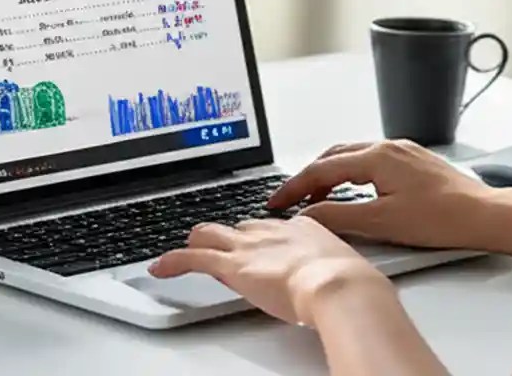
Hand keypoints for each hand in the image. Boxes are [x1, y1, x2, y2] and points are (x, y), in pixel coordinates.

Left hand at [148, 217, 386, 324]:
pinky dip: (172, 262)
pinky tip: (160, 267)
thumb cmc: (350, 283)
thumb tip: (343, 284)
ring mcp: (249, 246)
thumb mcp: (346, 271)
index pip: (272, 227)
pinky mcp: (231, 265)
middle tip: (221, 248)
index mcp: (302, 228)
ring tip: (186, 252)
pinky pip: (192, 259)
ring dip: (197, 243)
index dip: (262, 239)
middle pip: (239, 226)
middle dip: (228, 237)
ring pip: (210, 234)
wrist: (339, 285)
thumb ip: (337, 271)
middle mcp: (272, 230)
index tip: (261, 247)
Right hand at [267, 139, 495, 250]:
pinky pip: (371, 162)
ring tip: (318, 200)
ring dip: (330, 176)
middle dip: (309, 178)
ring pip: (353, 157)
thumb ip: (338, 216)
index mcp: (375, 157)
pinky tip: (353, 193)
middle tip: (292, 200)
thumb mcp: (381, 222)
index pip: (321, 169)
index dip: (294, 187)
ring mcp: (403, 151)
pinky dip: (352, 176)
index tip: (278, 201)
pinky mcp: (414, 161)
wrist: (487, 216)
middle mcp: (387, 147)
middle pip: (333, 157)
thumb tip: (308, 215)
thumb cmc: (443, 219)